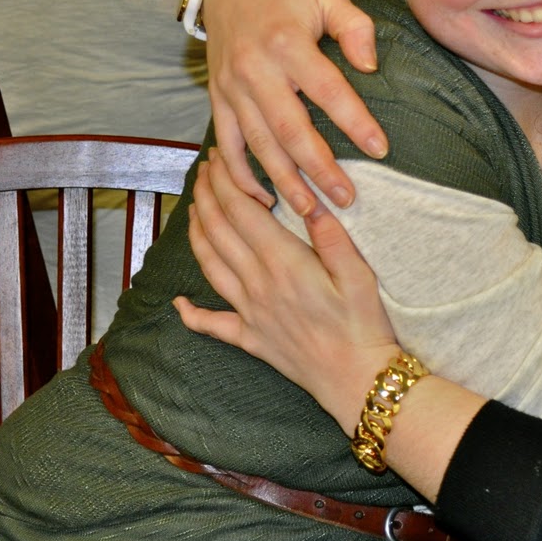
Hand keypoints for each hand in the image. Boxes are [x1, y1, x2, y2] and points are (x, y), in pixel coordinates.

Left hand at [174, 148, 399, 425]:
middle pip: (221, 232)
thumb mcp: (359, 275)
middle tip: (202, 172)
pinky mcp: (250, 338)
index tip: (217, 160)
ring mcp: (249, 313)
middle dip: (206, 197)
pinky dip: (189, 314)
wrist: (356, 380)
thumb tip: (311, 200)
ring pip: (209, 267)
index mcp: (284, 264)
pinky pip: (211, 324)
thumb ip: (332, 237)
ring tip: (193, 210)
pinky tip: (177, 304)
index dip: (225, 182)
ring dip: (197, 235)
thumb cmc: (363, 326)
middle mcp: (258, 285)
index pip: (243, 212)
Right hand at [202, 0, 385, 220]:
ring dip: (284, 181)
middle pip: (289, 128)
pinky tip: (263, 200)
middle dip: (319, 168)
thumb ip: (355, 27)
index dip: (355, 121)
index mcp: (287, 43)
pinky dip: (240, 176)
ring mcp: (231, 88)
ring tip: (311, 211)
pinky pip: (227, 145)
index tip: (381, 149)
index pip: (328, 89)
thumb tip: (371, 66)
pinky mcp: (217, 100)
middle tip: (347, 198)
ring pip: (259, 144)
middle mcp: (255, 69)